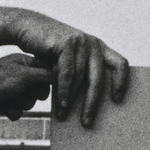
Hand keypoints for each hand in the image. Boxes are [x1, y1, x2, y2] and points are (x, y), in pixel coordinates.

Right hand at [0, 6, 130, 127]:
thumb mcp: (69, 61)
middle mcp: (93, 44)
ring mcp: (80, 42)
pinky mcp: (66, 43)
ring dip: (72, 100)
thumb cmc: (48, 50)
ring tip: (64, 115)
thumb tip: (89, 106)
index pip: (120, 64)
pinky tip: (61, 103)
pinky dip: (63, 90)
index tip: (117, 100)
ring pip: (80, 78)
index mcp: (100, 48)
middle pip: (98, 78)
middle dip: (92, 103)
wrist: (27, 27)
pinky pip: (67, 72)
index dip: (122, 82)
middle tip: (87, 122)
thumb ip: (80, 75)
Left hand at [0, 53, 53, 120]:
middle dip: (32, 95)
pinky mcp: (9, 103)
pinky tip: (4, 107)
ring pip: (31, 103)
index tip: (47, 86)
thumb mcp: (24, 74)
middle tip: (22, 90)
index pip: (48, 72)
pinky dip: (13, 111)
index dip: (49, 81)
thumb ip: (44, 75)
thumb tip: (61, 74)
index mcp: (27, 64)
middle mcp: (22, 77)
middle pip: (41, 91)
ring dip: (21, 103)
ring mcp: (15, 91)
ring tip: (9, 98)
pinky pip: (20, 112)